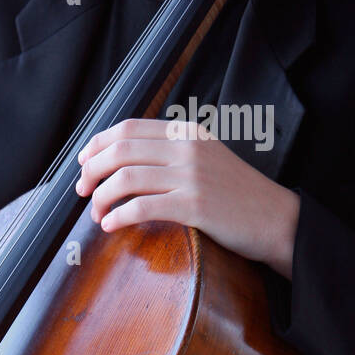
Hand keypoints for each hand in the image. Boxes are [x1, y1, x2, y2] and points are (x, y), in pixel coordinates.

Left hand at [76, 119, 299, 279]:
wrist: (274, 219)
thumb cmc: (235, 197)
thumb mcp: (205, 159)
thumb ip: (171, 154)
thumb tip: (127, 164)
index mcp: (187, 132)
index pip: (129, 128)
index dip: (98, 144)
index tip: (83, 163)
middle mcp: (187, 147)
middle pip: (122, 149)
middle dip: (92, 171)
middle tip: (81, 191)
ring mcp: (191, 175)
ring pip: (127, 177)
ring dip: (101, 197)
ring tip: (95, 213)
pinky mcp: (194, 205)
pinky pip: (142, 207)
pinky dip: (118, 216)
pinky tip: (109, 225)